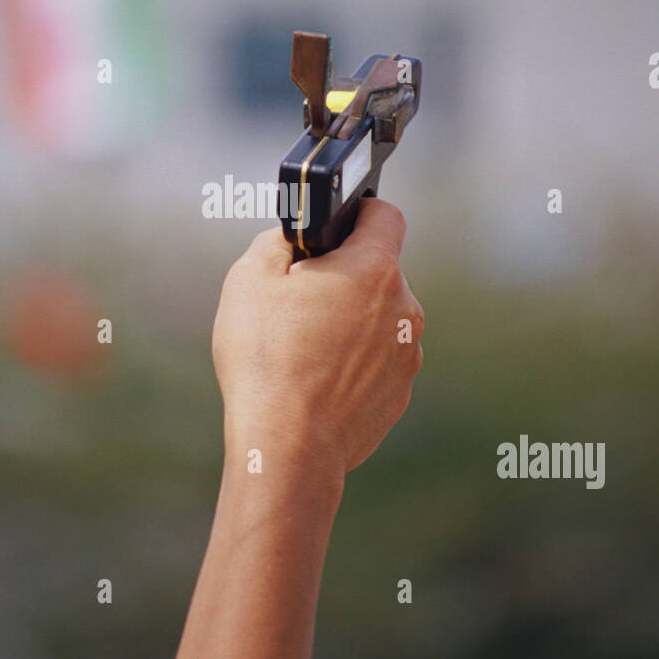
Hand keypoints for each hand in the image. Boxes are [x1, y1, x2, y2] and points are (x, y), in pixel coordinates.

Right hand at [212, 198, 423, 478]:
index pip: (384, 214)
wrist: (287, 446)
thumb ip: (278, 241)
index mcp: (373, 270)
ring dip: (351, 322)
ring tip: (304, 347)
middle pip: (378, 271)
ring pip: (379, 319)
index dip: (356, 212)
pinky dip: (354, 362)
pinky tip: (317, 380)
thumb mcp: (250, 279)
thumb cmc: (267, 360)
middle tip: (299, 299)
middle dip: (344, 275)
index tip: (333, 227)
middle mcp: (404, 308)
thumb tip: (294, 238)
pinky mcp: (400, 392)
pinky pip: (379, 360)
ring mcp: (408, 354)